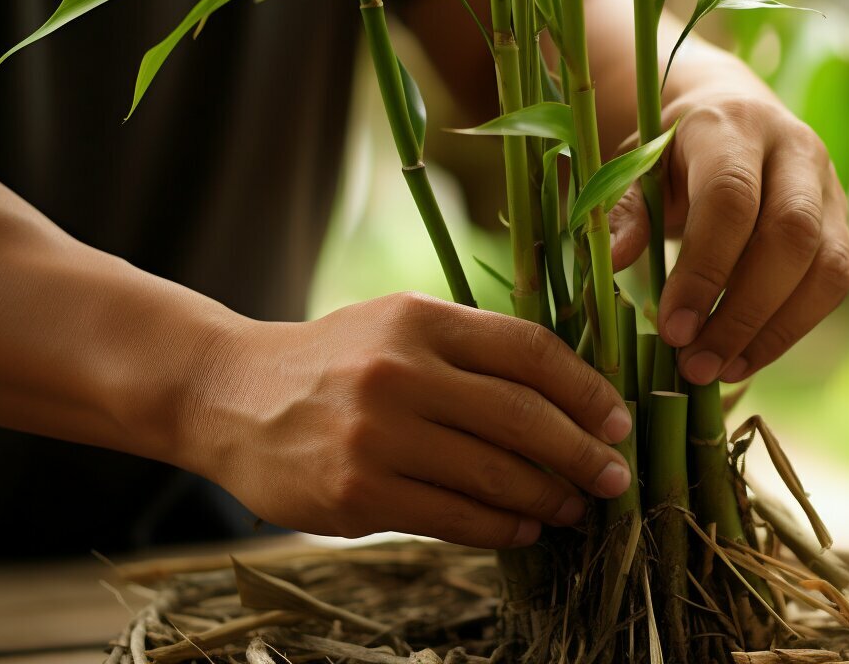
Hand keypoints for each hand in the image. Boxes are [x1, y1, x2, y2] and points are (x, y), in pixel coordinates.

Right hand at [182, 293, 632, 548]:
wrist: (229, 396)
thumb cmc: (336, 362)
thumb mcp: (400, 326)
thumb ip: (474, 349)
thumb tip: (574, 394)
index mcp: (422, 320)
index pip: (530, 350)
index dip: (587, 389)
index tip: (619, 421)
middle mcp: (401, 373)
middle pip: (522, 417)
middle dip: (582, 453)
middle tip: (615, 477)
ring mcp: (376, 436)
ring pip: (492, 475)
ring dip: (547, 498)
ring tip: (575, 507)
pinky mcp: (356, 493)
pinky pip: (452, 517)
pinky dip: (500, 527)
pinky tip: (525, 528)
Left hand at [609, 84, 848, 386]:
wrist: (732, 121)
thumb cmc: (675, 156)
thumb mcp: (639, 169)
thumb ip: (627, 210)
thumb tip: (618, 258)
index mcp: (732, 126)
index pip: (732, 199)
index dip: (704, 270)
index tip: (673, 329)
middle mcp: (794, 149)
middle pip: (791, 234)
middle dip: (743, 311)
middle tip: (696, 363)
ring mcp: (828, 187)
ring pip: (826, 266)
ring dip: (774, 330)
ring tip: (720, 370)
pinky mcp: (841, 224)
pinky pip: (833, 285)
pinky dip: (790, 330)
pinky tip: (745, 358)